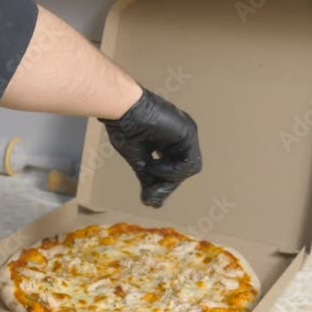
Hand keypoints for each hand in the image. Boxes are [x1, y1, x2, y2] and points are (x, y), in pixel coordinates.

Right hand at [100, 88, 201, 207]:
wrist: (122, 109)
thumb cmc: (125, 126)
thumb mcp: (139, 159)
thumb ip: (148, 178)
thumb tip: (150, 201)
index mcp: (170, 140)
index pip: (174, 169)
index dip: (163, 185)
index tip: (150, 198)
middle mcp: (181, 136)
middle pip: (183, 171)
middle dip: (167, 185)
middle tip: (152, 197)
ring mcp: (187, 133)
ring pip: (189, 169)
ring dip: (169, 177)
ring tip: (150, 170)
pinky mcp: (188, 133)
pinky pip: (189, 162)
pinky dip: (172, 170)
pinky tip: (155, 164)